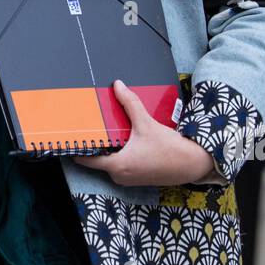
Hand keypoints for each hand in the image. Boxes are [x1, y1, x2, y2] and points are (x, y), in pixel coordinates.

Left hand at [74, 79, 215, 186]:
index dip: (78, 148)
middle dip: (97, 144)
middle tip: (93, 126)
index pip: (86, 159)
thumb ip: (130, 103)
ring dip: (110, 149)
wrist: (193, 164)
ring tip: (111, 131)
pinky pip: (121, 166)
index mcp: (117, 166)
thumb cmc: (170, 148)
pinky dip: (120, 155)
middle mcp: (119, 176)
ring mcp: (129, 180)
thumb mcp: (146, 123)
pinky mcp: (137, 179)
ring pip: (110, 162)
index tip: (72, 137)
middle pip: (98, 159)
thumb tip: (118, 85)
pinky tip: (126, 141)